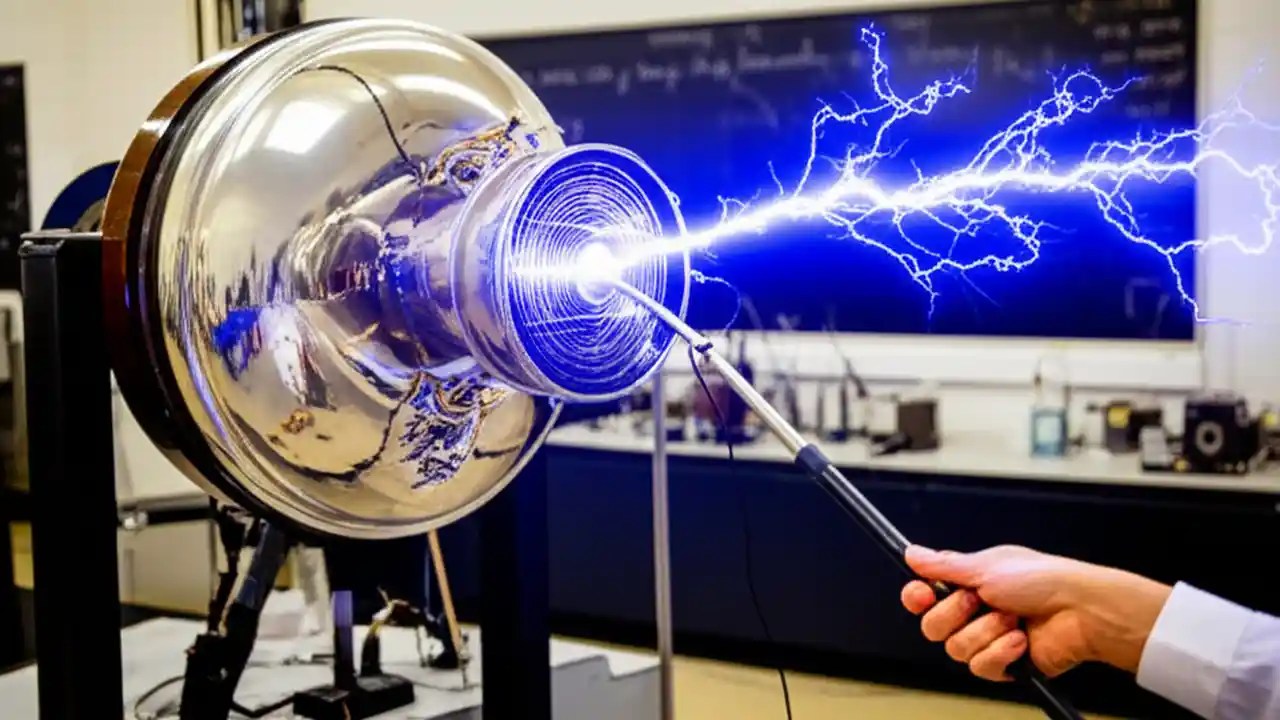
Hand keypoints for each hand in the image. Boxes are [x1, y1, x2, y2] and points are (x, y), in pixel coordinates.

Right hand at [900, 545, 1171, 681]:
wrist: (1080, 610)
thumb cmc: (1041, 579)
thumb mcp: (987, 566)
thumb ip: (944, 565)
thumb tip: (911, 553)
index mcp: (967, 584)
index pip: (922, 596)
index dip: (916, 598)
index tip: (922, 594)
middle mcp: (973, 612)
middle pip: (932, 627)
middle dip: (954, 614)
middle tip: (979, 600)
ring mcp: (987, 639)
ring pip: (956, 649)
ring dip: (985, 632)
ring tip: (1012, 619)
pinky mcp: (1004, 664)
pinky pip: (980, 667)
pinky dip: (1000, 652)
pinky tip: (1021, 640)